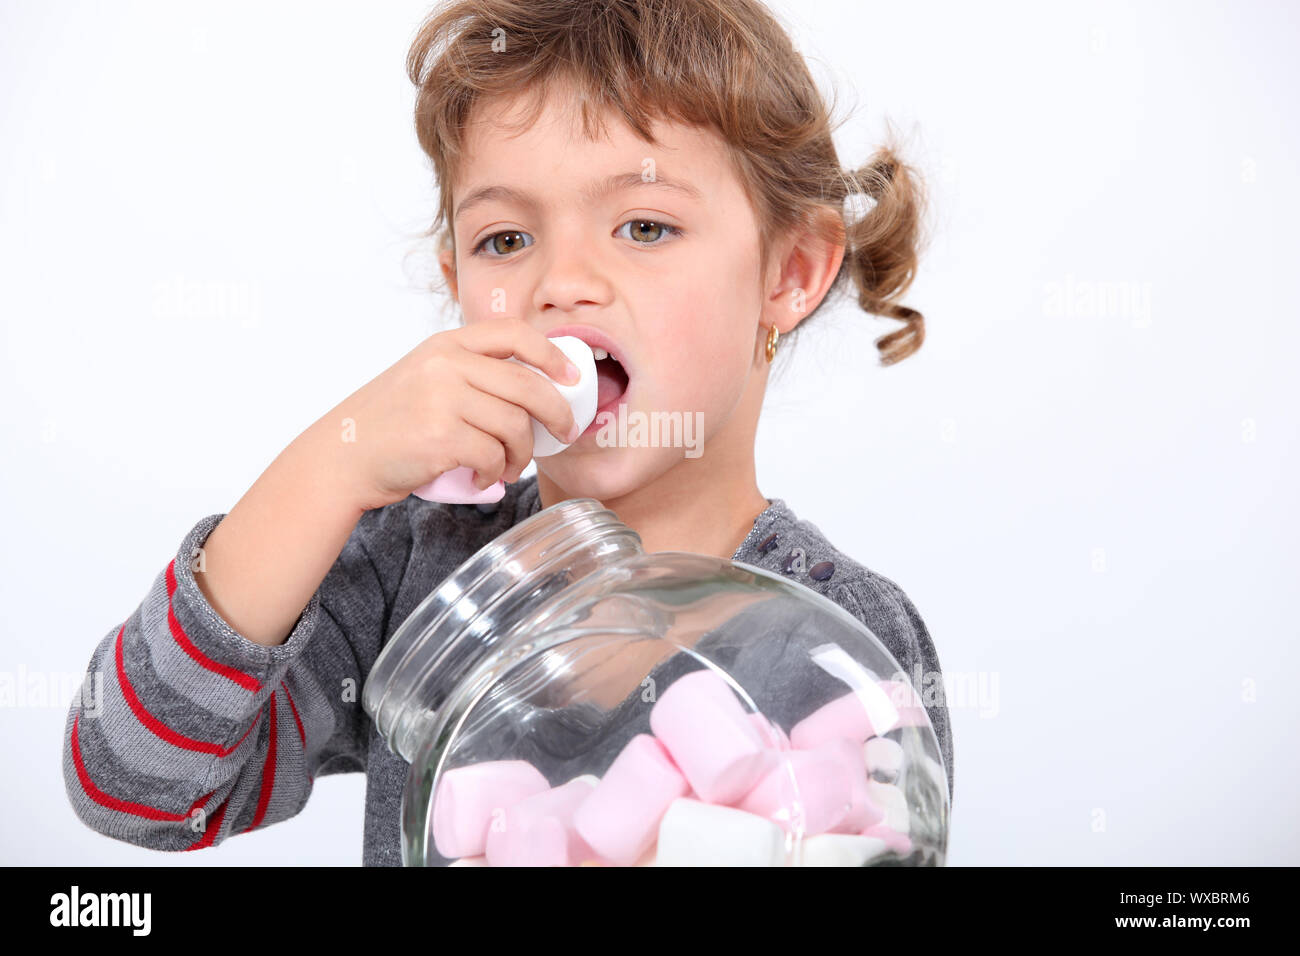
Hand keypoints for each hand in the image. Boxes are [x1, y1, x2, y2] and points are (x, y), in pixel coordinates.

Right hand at [307, 318, 580, 511]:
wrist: (343, 456)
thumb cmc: (390, 423)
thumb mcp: (426, 377)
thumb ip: (470, 373)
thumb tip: (538, 388)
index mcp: (446, 345)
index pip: (513, 334)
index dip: (552, 354)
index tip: (573, 378)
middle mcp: (446, 364)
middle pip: (528, 385)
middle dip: (555, 414)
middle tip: (562, 434)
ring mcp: (442, 399)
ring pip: (515, 425)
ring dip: (521, 454)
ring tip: (508, 467)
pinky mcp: (441, 436)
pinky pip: (493, 455)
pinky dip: (495, 473)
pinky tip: (481, 479)